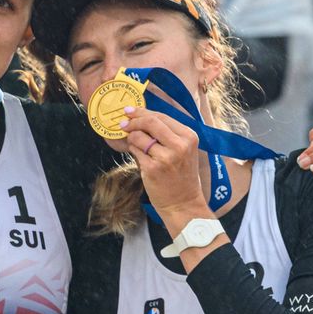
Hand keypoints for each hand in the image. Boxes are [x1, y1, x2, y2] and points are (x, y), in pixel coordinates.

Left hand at [120, 106, 208, 220]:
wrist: (183, 203)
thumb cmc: (181, 176)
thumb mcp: (183, 151)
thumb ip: (166, 134)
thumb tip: (140, 118)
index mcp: (189, 137)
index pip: (162, 116)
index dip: (143, 112)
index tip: (130, 111)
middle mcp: (179, 145)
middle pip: (150, 122)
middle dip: (133, 120)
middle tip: (124, 123)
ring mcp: (166, 157)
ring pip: (139, 136)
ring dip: (131, 137)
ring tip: (133, 143)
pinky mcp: (152, 169)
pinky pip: (135, 151)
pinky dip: (132, 150)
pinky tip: (136, 154)